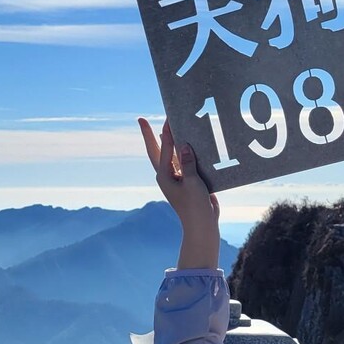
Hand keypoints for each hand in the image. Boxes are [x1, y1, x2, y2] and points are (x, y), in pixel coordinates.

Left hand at [139, 117, 220, 268]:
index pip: (163, 149)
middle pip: (157, 150)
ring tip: (169, 124)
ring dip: (171, 140)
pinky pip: (185, 161)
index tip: (168, 118)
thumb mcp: (192, 183)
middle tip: (141, 120)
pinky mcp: (188, 179)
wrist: (202, 225)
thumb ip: (188, 163)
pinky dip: (187, 151)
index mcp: (164, 176)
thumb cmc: (194, 206)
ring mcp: (177, 177)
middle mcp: (167, 174)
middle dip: (150, 135)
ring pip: (172, 154)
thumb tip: (184, 145)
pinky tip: (192, 142)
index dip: (166, 133)